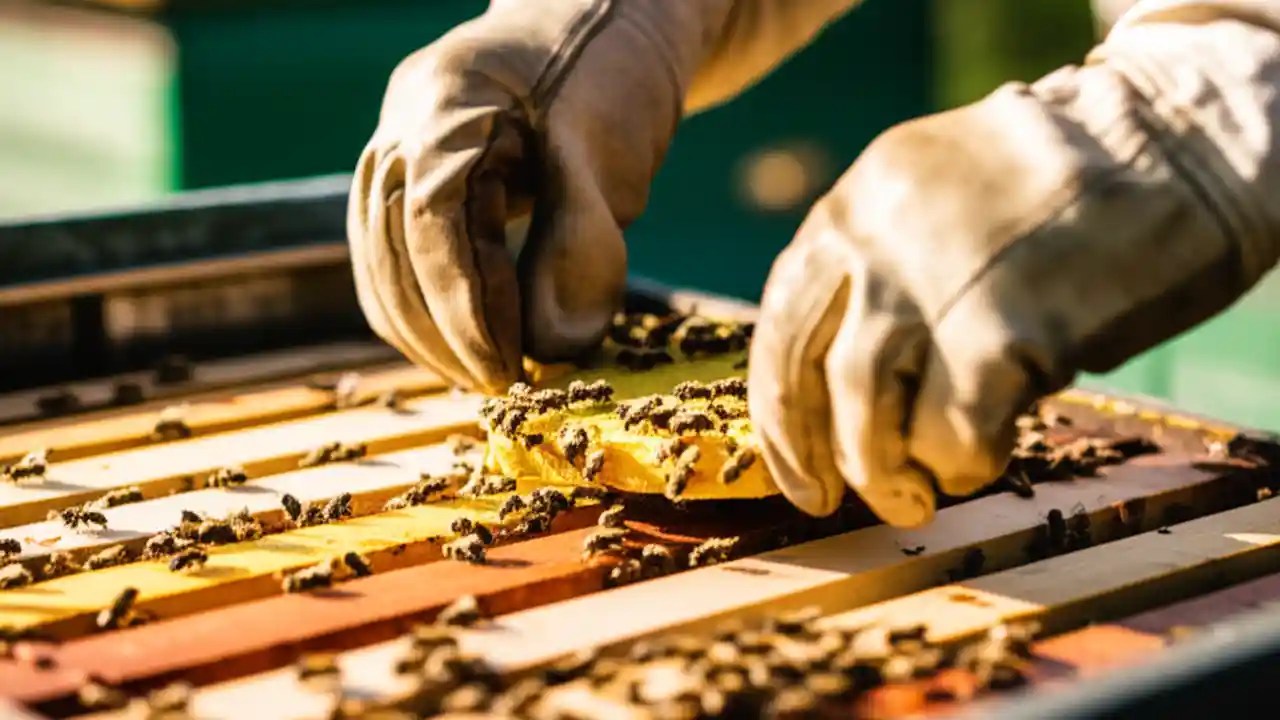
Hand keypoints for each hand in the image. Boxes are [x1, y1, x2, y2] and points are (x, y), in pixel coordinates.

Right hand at [346, 3, 685, 392]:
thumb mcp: (610, 157)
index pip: (432, 229)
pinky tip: (466, 340)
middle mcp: (401, 126)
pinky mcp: (408, 171)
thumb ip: (579, 244)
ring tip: (484, 375)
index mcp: (445, 105)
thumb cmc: (614, 78)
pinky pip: (392, 251)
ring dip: (424, 328)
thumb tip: (550, 346)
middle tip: (499, 388)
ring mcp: (395, 145)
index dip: (464, 313)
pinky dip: (424, 303)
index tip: (508, 373)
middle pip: (390, 250)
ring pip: (379, 258)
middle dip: (441, 332)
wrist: (604, 18)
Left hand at [748, 8, 1279, 525]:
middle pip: (803, 373)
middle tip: (829, 501)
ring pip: (866, 417)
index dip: (776, 409)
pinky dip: (962, 465)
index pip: (780, 322)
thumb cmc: (1056, 187)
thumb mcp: (931, 194)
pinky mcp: (1003, 334)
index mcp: (853, 204)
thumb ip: (876, 269)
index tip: (792, 466)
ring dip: (885, 474)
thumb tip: (833, 385)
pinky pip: (953, 438)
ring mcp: (934, 285)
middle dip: (807, 454)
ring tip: (916, 493)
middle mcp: (875, 239)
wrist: (1174, 146)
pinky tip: (983, 456)